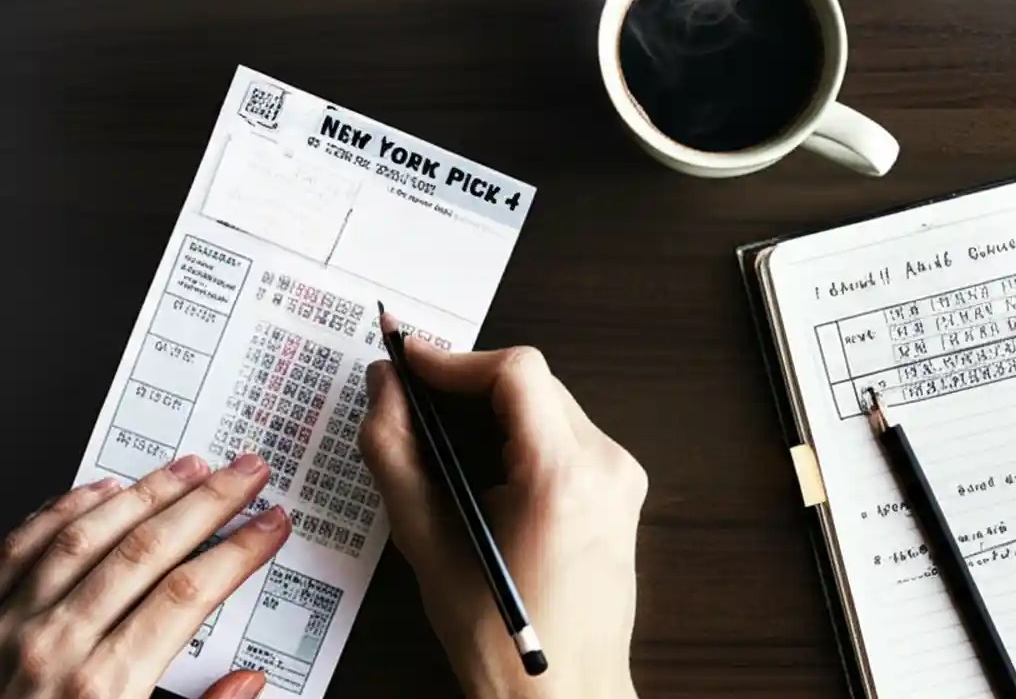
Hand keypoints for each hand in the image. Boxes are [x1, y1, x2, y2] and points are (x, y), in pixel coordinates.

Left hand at [0, 454, 289, 698]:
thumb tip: (247, 684)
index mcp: (106, 689)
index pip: (191, 592)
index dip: (240, 549)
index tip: (271, 524)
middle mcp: (56, 647)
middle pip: (147, 549)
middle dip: (208, 502)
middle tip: (246, 473)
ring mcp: (10, 627)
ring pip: (87, 535)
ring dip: (145, 492)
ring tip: (189, 468)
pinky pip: (21, 547)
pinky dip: (64, 510)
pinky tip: (99, 491)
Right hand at [359, 340, 647, 698]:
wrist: (564, 693)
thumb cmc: (503, 638)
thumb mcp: (428, 543)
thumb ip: (396, 453)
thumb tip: (384, 387)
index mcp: (565, 478)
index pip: (516, 371)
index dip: (454, 359)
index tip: (407, 360)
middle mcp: (608, 466)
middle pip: (533, 382)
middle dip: (468, 383)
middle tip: (411, 400)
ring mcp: (622, 477)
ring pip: (550, 403)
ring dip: (495, 407)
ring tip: (441, 434)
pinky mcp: (622, 489)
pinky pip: (568, 433)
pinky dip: (522, 432)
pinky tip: (485, 463)